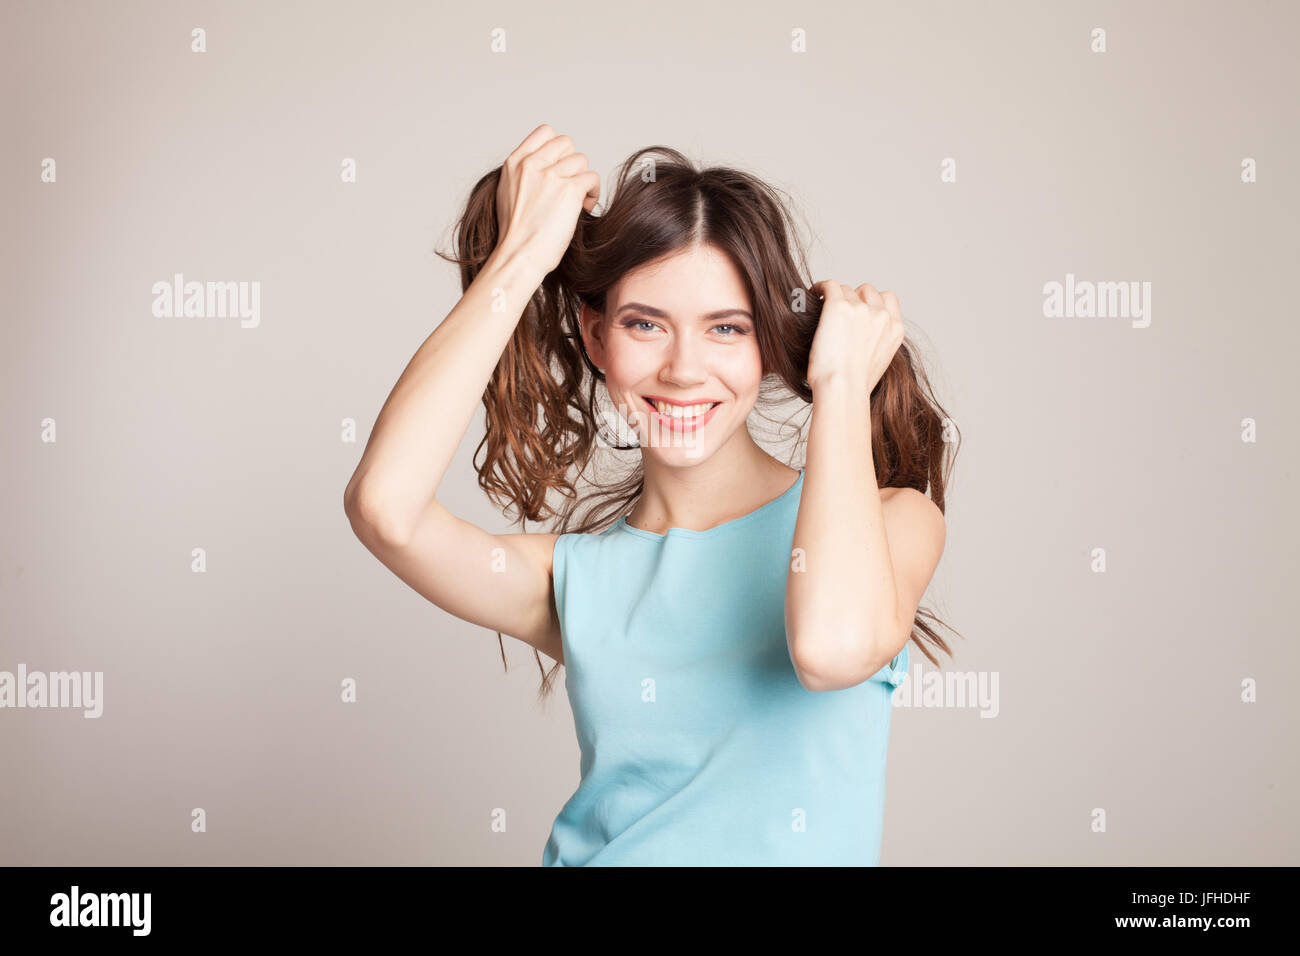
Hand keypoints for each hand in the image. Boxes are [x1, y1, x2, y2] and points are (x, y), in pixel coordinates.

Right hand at [494, 124, 600, 274]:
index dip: (558, 149)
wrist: (519, 256)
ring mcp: (550, 175)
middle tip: (569, 187)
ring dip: (583, 180)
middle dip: (571, 164)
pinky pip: (592, 178)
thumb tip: (547, 168)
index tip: (558, 169)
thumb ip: (525, 175)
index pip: (545, 132)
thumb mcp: (508, 194)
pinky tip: (584, 208)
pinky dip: (593, 193)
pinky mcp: (569, 189)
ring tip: (577, 201)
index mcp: (514, 163)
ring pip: (582, 160)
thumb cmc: (516, 234)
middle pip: (566, 143)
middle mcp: (531, 164)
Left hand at [806, 281, 904, 397]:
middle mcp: (881, 316)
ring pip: (846, 289)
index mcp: (895, 329)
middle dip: (853, 297)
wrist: (843, 390)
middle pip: (866, 290)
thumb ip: (876, 343)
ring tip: (822, 304)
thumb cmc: (853, 387)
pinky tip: (813, 293)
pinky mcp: (838, 306)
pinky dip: (820, 288)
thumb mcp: (878, 363)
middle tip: (838, 309)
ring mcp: (860, 309)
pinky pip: (829, 286)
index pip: (888, 298)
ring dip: (836, 296)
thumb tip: (860, 337)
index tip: (859, 306)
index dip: (871, 300)